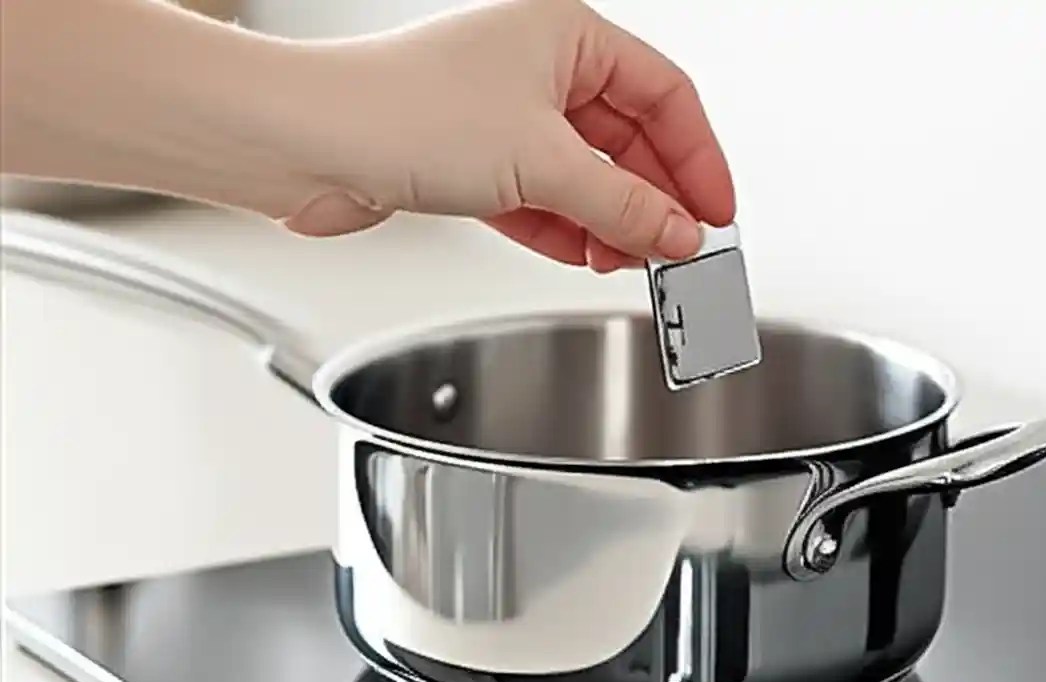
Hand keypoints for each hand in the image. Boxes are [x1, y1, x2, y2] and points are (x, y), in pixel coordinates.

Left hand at [278, 0, 735, 271]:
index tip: (717, 212)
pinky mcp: (473, 162)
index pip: (665, 94)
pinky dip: (566, 230)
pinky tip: (589, 257)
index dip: (699, 157)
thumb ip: (624, 207)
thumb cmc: (403, 112)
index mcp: (564, 34)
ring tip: (635, 262)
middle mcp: (537, 68)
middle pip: (627, 139)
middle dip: (654, 199)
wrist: (307, 144)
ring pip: (584, 175)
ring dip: (611, 223)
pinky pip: (542, 199)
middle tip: (680, 249)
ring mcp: (504, 116)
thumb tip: (681, 234)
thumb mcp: (543, 164)